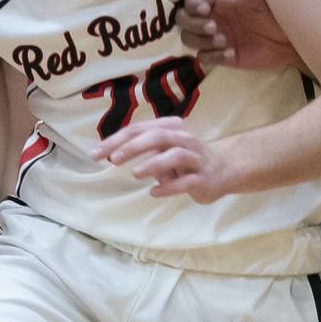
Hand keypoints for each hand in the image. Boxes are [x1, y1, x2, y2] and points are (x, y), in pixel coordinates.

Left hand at [94, 118, 234, 201]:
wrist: (224, 170)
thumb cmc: (186, 160)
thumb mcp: (163, 150)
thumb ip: (142, 148)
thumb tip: (112, 152)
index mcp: (170, 130)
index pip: (140, 129)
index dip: (117, 139)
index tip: (96, 153)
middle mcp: (184, 140)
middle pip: (158, 137)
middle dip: (134, 147)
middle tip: (112, 159)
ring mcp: (196, 159)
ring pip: (175, 155)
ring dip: (154, 163)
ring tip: (135, 174)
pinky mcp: (204, 179)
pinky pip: (186, 182)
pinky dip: (169, 186)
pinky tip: (154, 192)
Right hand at [179, 0, 300, 71]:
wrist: (289, 36)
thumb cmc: (273, 11)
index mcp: (217, 3)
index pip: (189, 3)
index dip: (192, 6)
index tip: (206, 10)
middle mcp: (212, 20)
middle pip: (183, 23)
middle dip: (194, 24)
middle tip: (214, 27)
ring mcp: (216, 39)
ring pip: (190, 41)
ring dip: (202, 41)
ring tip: (224, 40)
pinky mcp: (224, 57)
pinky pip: (206, 58)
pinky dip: (214, 56)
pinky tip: (232, 53)